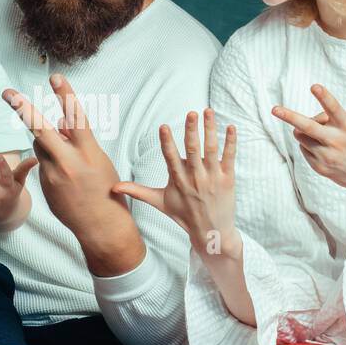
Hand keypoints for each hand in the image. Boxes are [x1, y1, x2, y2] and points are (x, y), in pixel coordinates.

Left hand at [3, 73, 142, 275]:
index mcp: (88, 152)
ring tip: (69, 160)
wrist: (101, 225)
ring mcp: (53, 175)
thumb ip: (77, 139)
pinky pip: (42, 162)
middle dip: (23, 109)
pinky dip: (51, 161)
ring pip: (40, 145)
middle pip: (41, 130)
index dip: (65, 95)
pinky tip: (66, 179)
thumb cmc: (105, 187)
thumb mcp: (97, 159)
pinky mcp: (44, 185)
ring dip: (48, 142)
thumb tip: (60, 121)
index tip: (55, 77)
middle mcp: (68, 162)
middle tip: (6, 93)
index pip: (76, 118)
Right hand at [111, 109, 239, 258]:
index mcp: (178, 180)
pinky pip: (229, 157)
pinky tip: (231, 127)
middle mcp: (195, 178)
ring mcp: (213, 178)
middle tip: (191, 113)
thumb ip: (138, 191)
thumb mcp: (160, 203)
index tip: (163, 126)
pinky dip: (231, 142)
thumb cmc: (184, 215)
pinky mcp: (228, 179)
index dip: (166, 142)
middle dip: (192, 130)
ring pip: (211, 149)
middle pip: (193, 150)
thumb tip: (114, 187)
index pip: (170, 157)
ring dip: (211, 129)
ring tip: (208, 111)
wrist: (212, 233)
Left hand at [272, 84, 345, 225]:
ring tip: (319, 133)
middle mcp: (337, 142)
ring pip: (301, 136)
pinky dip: (309, 144)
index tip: (314, 86)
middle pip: (308, 127)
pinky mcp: (320, 167)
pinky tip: (324, 148)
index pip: (335, 109)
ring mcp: (327, 156)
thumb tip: (304, 122)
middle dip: (289, 116)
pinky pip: (304, 148)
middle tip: (274, 109)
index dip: (324, 96)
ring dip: (303, 130)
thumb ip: (332, 121)